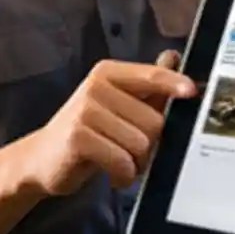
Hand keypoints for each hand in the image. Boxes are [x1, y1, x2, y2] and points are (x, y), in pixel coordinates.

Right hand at [22, 55, 195, 195]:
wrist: (41, 159)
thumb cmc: (87, 132)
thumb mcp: (117, 106)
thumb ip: (147, 86)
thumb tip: (173, 57)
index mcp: (108, 74)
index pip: (151, 75)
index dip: (175, 84)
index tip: (193, 93)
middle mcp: (96, 87)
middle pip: (154, 120)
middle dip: (151, 146)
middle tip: (133, 153)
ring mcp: (85, 111)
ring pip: (141, 144)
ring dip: (137, 164)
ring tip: (119, 162)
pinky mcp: (78, 138)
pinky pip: (122, 161)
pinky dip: (124, 175)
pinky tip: (112, 174)